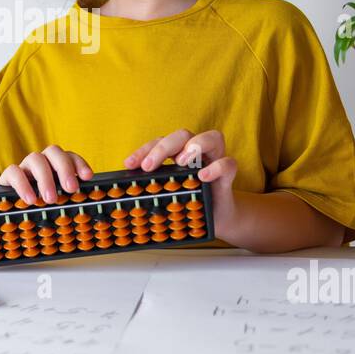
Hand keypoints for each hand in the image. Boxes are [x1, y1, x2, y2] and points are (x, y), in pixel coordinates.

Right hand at [0, 145, 94, 206]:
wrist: (9, 215)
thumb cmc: (39, 211)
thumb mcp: (57, 206)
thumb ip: (69, 202)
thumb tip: (89, 211)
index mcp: (55, 167)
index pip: (69, 156)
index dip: (79, 164)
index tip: (87, 177)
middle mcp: (41, 163)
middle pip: (53, 151)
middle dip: (64, 168)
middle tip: (71, 188)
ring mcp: (24, 167)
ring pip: (35, 158)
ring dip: (45, 177)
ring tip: (50, 199)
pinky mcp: (7, 177)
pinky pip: (14, 171)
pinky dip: (23, 184)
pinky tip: (30, 200)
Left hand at [123, 128, 237, 224]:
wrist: (217, 220)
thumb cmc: (191, 202)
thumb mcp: (169, 192)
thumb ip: (155, 184)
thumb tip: (126, 188)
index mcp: (180, 152)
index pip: (161, 142)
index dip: (143, 150)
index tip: (129, 165)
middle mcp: (199, 152)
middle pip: (183, 134)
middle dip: (163, 147)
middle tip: (149, 166)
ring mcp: (216, 160)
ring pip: (213, 137)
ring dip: (194, 146)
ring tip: (180, 162)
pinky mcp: (228, 176)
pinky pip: (228, 163)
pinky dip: (216, 167)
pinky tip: (203, 177)